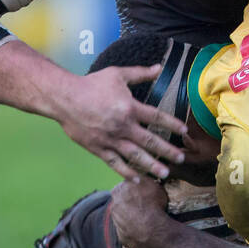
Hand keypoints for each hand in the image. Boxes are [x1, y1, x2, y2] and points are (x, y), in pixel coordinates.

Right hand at [55, 65, 187, 179]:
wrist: (63, 98)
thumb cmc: (91, 84)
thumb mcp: (117, 74)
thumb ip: (140, 73)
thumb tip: (159, 67)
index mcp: (129, 108)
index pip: (156, 118)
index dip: (172, 124)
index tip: (185, 131)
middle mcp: (123, 126)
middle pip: (150, 141)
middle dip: (167, 151)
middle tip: (181, 159)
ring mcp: (110, 139)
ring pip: (135, 156)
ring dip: (151, 166)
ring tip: (165, 174)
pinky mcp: (98, 148)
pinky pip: (115, 163)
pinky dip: (126, 172)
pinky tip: (138, 180)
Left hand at [110, 176, 174, 247]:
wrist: (152, 229)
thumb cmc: (153, 204)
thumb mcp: (151, 184)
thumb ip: (142, 179)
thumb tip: (140, 176)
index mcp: (118, 190)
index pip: (124, 187)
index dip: (134, 189)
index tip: (143, 192)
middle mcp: (114, 206)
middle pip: (121, 202)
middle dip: (131, 203)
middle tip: (145, 206)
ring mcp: (116, 223)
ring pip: (124, 217)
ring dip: (132, 217)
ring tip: (147, 218)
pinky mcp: (121, 237)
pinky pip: (128, 232)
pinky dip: (135, 230)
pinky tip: (145, 229)